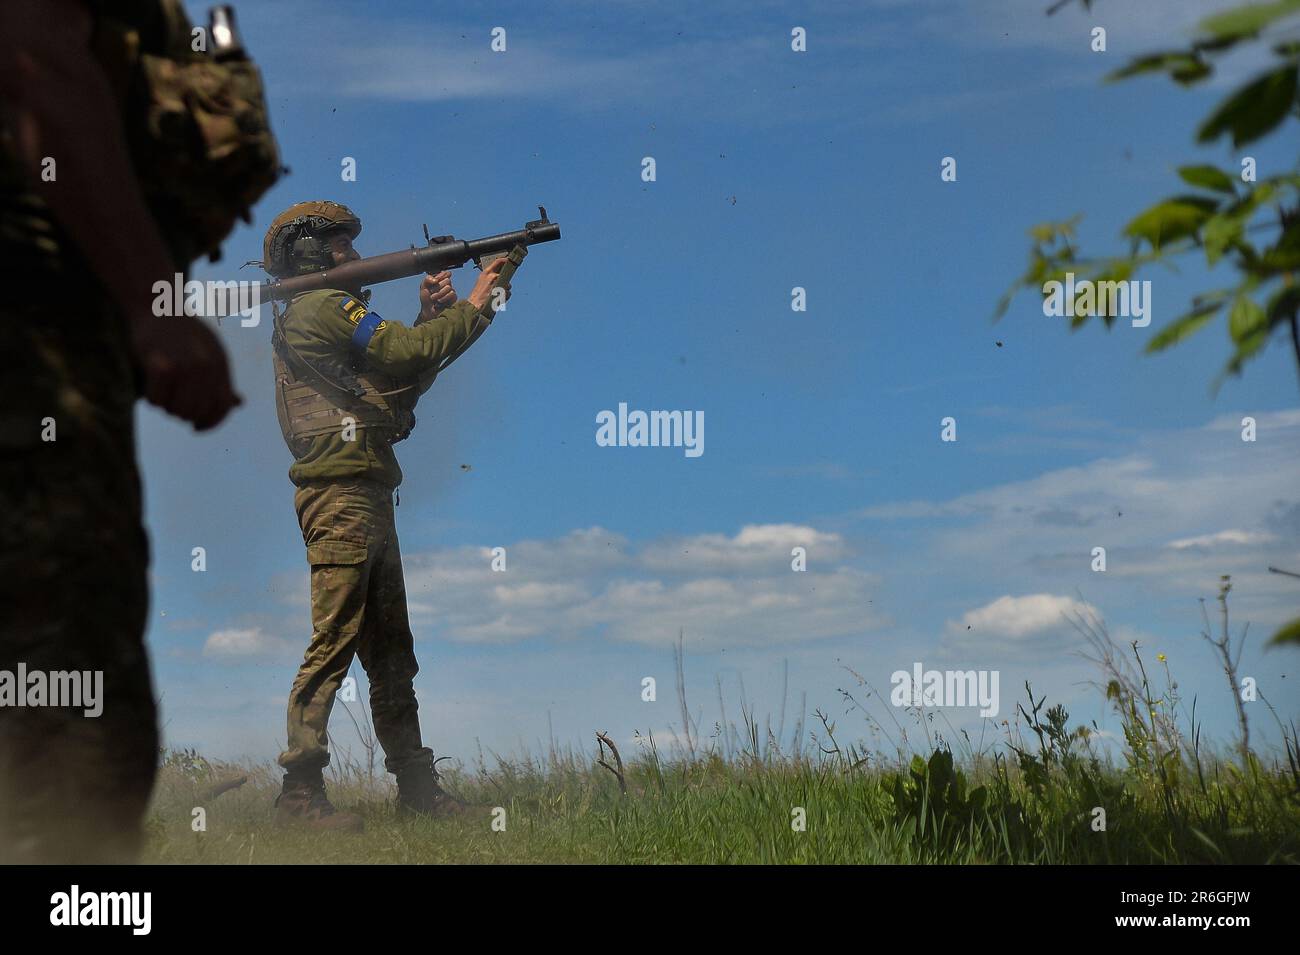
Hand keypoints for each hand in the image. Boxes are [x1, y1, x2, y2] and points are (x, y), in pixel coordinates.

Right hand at [130, 316, 241, 430]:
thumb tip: (239, 404)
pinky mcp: (159, 365)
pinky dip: (150, 397)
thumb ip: (222, 381)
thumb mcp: (211, 353)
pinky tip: (149, 386)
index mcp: (221, 367)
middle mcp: (206, 369)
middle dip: (182, 413)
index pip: (222, 408)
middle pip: (195, 413)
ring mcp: (184, 367)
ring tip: (161, 388)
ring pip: (175, 409)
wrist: (158, 305)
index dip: (210, 423)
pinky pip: (156, 400)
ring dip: (165, 405)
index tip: (197, 428)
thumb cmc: (184, 333)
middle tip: (170, 401)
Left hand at [419, 270, 456, 320]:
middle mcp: (447, 284)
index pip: (446, 273)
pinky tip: (439, 303)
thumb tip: (436, 280)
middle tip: (431, 293)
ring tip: (434, 299)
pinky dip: (444, 298)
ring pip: (449, 287)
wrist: (428, 311)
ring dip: (439, 294)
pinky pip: (452, 294)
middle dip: (437, 288)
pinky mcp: (454, 298)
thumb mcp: (423, 287)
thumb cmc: (426, 299)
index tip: (434, 282)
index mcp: (440, 279)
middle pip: (447, 280)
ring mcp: (451, 291)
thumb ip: (427, 279)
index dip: (441, 276)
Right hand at [467, 257, 510, 310]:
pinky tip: (498, 299)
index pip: (498, 262)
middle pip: (505, 276)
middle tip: (500, 289)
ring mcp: (497, 284)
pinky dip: (505, 297)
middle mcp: (492, 276)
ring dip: (505, 291)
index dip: (505, 260)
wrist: (474, 306)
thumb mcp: (481, 281)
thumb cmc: (477, 295)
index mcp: (486, 272)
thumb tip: (499, 274)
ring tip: (496, 296)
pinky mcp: (501, 292)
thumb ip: (490, 276)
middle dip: (505, 283)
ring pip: (508, 285)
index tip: (509, 261)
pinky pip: (508, 293)